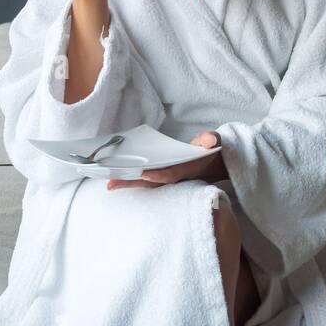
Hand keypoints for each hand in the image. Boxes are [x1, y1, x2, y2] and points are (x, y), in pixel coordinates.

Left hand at [106, 132, 223, 190]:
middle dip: (134, 183)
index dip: (159, 175)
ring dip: (130, 183)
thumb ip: (211, 140)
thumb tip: (210, 140)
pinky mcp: (164, 176)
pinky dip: (134, 180)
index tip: (144, 174)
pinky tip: (120, 179)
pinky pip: (148, 180)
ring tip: (110, 184)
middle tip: (111, 184)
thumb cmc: (210, 151)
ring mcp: (169, 178)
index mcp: (188, 169)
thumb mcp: (214, 142)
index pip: (172, 174)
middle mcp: (176, 177)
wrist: (215, 164)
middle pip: (153, 183)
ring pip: (148, 183)